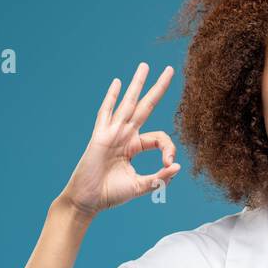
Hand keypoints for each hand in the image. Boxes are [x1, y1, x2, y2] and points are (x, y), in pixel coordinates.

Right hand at [57, 62, 180, 216]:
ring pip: (128, 104)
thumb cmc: (111, 194)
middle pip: (145, 107)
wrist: (88, 201)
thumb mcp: (141, 186)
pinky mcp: (99, 136)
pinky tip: (117, 82)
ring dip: (137, 84)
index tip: (169, 164)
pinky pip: (105, 113)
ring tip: (146, 66)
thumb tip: (178, 166)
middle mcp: (124, 135)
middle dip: (158, 88)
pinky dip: (111, 98)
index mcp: (134, 146)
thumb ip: (160, 177)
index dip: (169, 148)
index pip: (160, 137)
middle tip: (171, 69)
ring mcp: (112, 133)